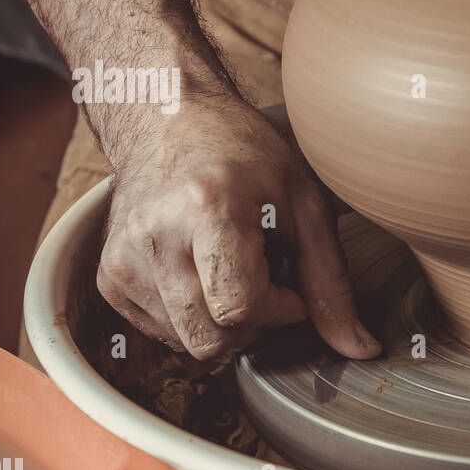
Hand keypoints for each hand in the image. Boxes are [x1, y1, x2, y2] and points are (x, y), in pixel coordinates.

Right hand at [96, 104, 381, 360]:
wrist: (167, 119)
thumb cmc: (244, 155)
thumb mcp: (305, 205)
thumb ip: (331, 282)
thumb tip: (361, 350)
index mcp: (207, 209)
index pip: (240, 308)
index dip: (278, 310)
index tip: (290, 285)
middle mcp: (156, 237)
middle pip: (211, 338)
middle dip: (253, 326)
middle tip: (265, 282)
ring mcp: (124, 260)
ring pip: (187, 344)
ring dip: (223, 323)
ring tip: (231, 271)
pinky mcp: (109, 277)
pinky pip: (162, 334)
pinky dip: (192, 318)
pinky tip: (202, 274)